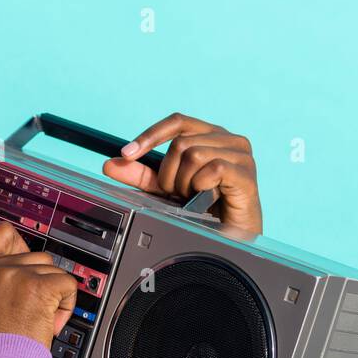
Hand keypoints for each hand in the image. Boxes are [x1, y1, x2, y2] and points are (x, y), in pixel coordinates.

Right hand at [0, 221, 78, 346]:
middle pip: (37, 256)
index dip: (22, 246)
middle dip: (42, 282)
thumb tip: (22, 266)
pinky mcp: (39, 287)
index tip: (28, 268)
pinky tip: (52, 322)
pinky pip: (68, 284)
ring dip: (55, 295)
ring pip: (54, 270)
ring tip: (40, 319)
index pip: (4, 232)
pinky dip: (67, 305)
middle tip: (32, 310)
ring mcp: (17, 274)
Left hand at [102, 112, 262, 235]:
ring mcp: (240, 153)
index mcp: (209, 135)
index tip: (127, 154)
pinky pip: (213, 169)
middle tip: (178, 193)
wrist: (230, 236)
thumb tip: (111, 164)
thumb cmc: (203, 209)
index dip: (150, 135)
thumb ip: (140, 175)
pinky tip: (207, 197)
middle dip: (169, 173)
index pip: (177, 121)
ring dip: (185, 183)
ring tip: (194, 197)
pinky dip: (202, 186)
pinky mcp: (246, 172)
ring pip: (194, 154)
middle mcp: (226, 138)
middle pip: (181, 143)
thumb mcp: (165, 189)